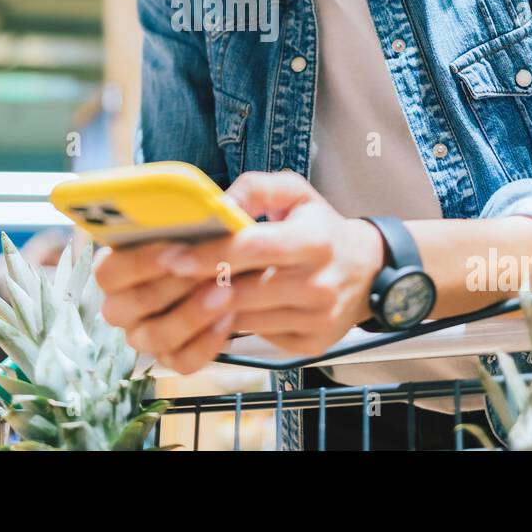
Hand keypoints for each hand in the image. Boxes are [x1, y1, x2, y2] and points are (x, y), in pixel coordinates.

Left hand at [93, 171, 384, 373]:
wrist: (367, 272)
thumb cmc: (321, 227)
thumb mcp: (297, 193)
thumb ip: (257, 187)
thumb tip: (218, 201)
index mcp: (315, 240)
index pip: (254, 248)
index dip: (210, 254)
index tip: (172, 256)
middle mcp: (319, 283)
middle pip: (244, 289)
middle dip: (200, 284)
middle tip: (164, 279)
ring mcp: (316, 319)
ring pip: (245, 317)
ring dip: (212, 307)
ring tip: (187, 292)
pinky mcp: (310, 344)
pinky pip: (258, 335)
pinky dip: (235, 324)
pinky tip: (221, 309)